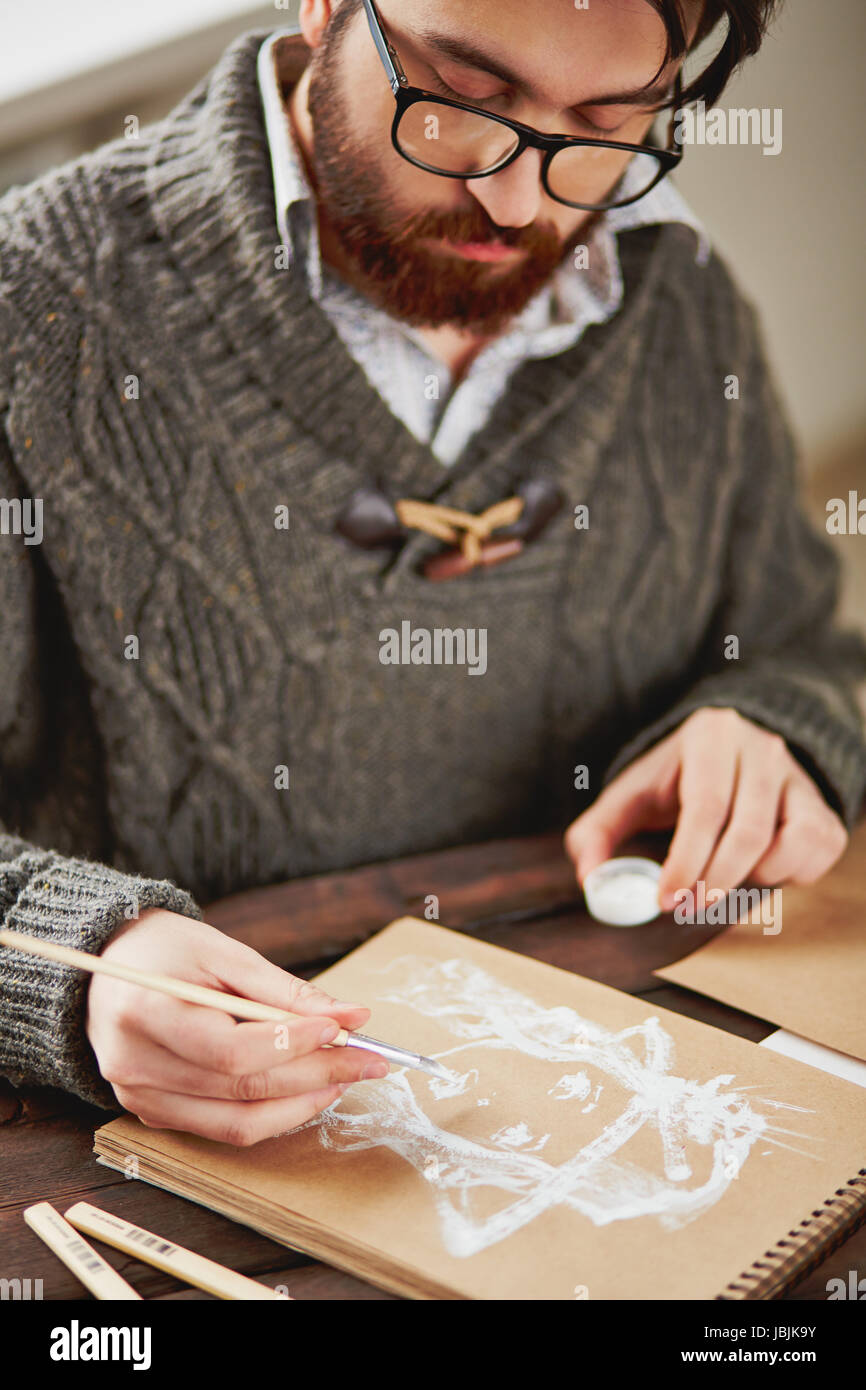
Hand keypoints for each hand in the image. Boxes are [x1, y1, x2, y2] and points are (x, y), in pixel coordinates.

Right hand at [86, 908, 383, 1145]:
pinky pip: (224, 1129)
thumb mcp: (224, 952)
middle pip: (242, 1088)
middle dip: (317, 1074)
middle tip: (370, 1059)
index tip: (342, 1027)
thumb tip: (353, 1016)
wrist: (109, 967)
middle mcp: (135, 1065)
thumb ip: (285, 990)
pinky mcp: (152, 1113)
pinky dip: (274, 1114)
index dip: (292, 1044)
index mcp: (146, 1011)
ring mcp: (140, 1097)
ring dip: (303, 1103)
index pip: (229, 1050)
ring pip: (238, 1122)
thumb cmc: (168, 951)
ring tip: (345, 1076)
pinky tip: (306, 1089)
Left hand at [565, 708, 847, 909]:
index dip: (686, 860)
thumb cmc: (676, 778)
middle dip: (714, 881)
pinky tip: (757, 869)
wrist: (730, 747)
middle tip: (687, 907)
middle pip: (748, 831)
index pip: (705, 808)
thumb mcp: (631, 793)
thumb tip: (590, 878)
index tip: (665, 898)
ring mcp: (797, 775)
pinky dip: (790, 873)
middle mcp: (761, 750)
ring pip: (790, 843)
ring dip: (754, 877)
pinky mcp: (821, 804)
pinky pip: (818, 849)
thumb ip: (598, 832)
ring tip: (720, 878)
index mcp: (710, 738)